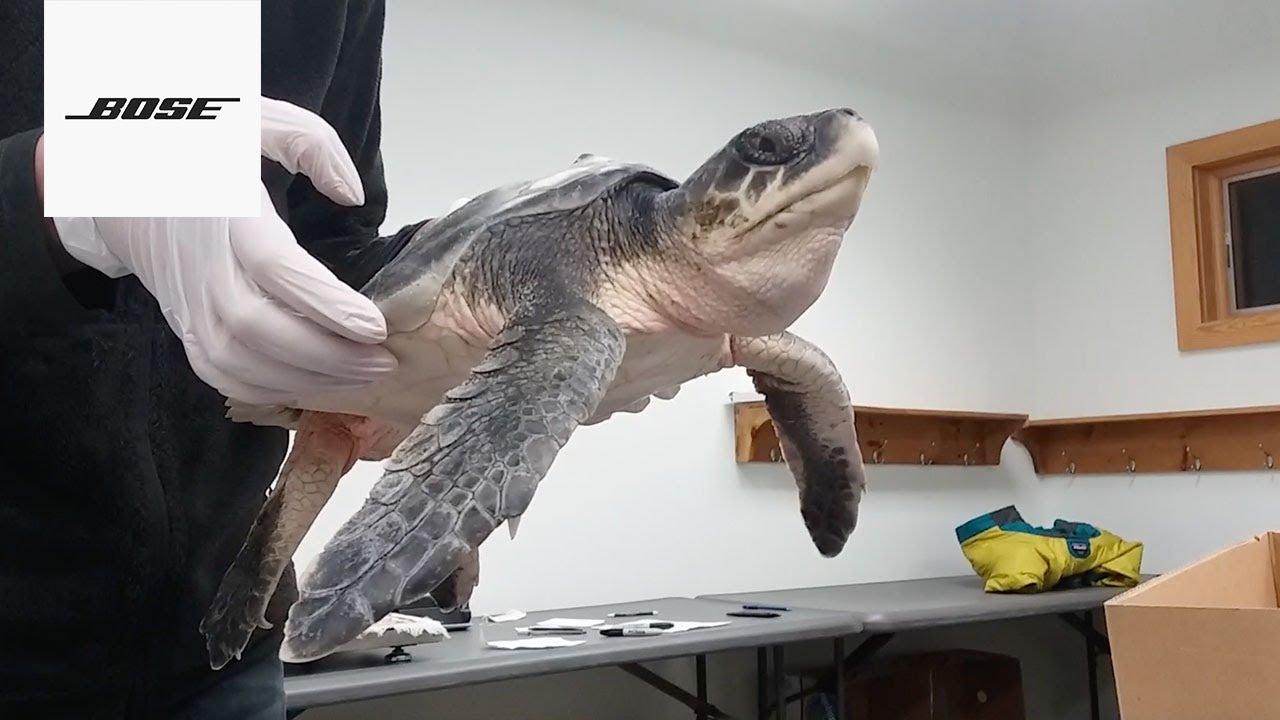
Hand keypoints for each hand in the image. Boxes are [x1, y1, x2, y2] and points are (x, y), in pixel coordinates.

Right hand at [51, 97, 397, 404]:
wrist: (119, 174)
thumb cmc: (199, 147)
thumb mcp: (255, 119)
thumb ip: (313, 145)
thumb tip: (352, 195)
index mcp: (224, 212)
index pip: (275, 269)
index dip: (327, 305)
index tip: (376, 326)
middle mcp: (201, 266)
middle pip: (260, 330)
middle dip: (329, 357)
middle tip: (384, 361)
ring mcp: (186, 302)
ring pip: (241, 363)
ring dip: (307, 380)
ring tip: (363, 376)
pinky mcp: (182, 325)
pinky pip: (223, 374)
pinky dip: (271, 389)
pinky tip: (316, 383)